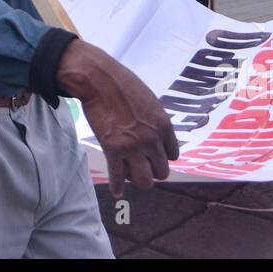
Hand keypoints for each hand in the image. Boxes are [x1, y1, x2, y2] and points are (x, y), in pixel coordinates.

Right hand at [56, 39, 178, 197]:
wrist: (99, 79)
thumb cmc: (123, 85)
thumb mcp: (150, 101)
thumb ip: (156, 121)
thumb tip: (156, 135)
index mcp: (164, 126)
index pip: (173, 155)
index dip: (162, 156)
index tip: (153, 155)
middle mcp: (152, 140)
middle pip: (161, 172)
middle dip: (152, 170)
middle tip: (141, 165)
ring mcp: (133, 147)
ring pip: (144, 181)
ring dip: (138, 180)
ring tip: (130, 174)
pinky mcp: (113, 150)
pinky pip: (118, 177)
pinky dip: (117, 187)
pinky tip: (117, 192)